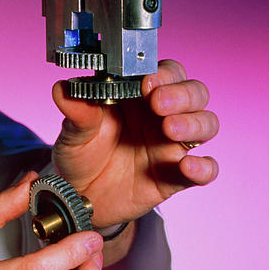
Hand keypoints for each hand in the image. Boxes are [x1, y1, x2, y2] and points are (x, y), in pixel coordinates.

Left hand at [51, 60, 218, 227]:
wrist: (80, 196)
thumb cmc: (81, 154)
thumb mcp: (74, 132)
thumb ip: (76, 111)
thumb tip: (62, 89)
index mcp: (140, 96)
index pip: (166, 72)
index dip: (164, 74)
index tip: (147, 82)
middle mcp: (163, 116)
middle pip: (194, 93)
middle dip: (182, 94)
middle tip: (158, 103)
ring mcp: (173, 145)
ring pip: (206, 124)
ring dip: (194, 123)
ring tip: (171, 129)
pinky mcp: (177, 175)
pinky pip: (205, 169)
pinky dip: (204, 167)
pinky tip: (188, 166)